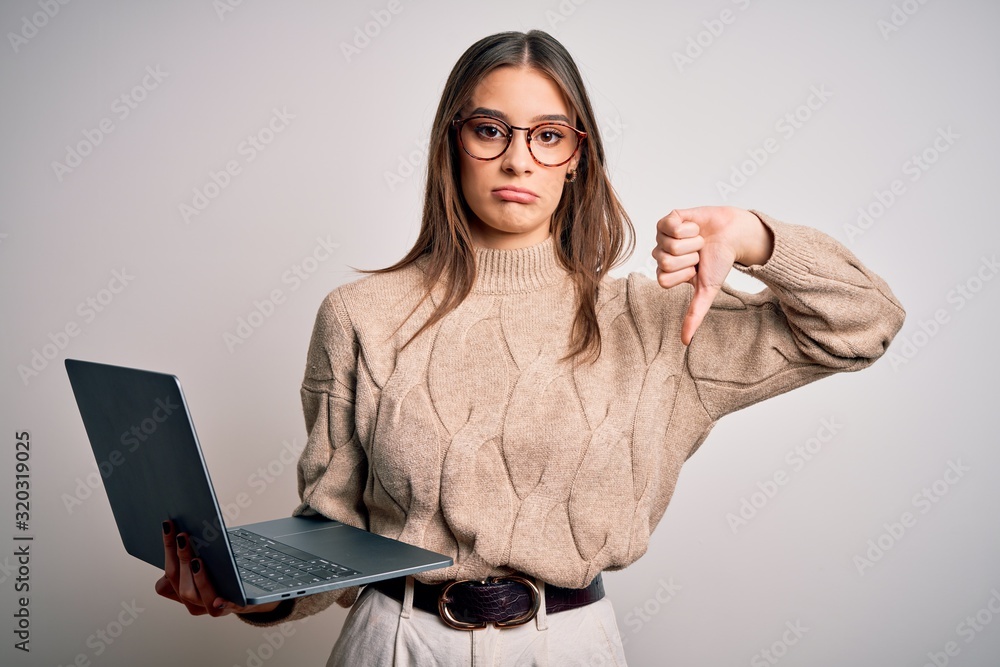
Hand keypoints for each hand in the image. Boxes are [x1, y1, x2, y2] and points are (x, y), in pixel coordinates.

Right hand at [155, 519, 279, 616]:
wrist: (254, 595)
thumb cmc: (226, 573)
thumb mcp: (209, 563)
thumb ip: (196, 553)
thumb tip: (186, 531)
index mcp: (184, 591)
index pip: (165, 580)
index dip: (167, 552)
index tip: (168, 525)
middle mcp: (194, 603)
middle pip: (180, 584)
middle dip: (180, 559)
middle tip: (182, 536)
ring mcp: (210, 607)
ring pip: (195, 596)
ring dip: (196, 577)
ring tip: (197, 560)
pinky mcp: (232, 607)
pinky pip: (223, 609)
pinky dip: (221, 604)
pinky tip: (219, 599)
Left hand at [652, 206, 772, 344]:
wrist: (734, 235)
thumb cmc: (719, 261)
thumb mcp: (707, 290)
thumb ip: (694, 314)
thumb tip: (685, 342)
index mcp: (667, 272)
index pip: (663, 279)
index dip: (684, 274)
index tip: (696, 269)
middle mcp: (662, 254)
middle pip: (664, 261)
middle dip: (689, 257)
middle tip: (699, 253)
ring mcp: (663, 235)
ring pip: (668, 243)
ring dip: (692, 242)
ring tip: (699, 240)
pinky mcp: (670, 218)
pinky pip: (669, 224)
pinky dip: (688, 227)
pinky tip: (695, 227)